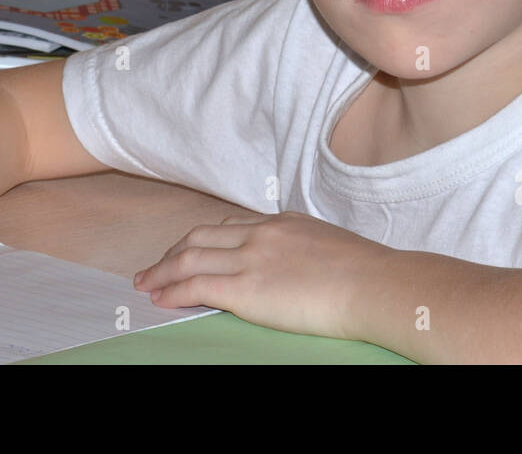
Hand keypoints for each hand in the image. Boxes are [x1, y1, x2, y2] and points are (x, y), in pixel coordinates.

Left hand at [132, 211, 388, 341]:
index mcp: (283, 223)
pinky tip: (160, 298)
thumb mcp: (332, 248)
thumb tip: (302, 268)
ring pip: (190, 257)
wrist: (375, 284)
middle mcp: (262, 234)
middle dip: (174, 251)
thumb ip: (306, 251)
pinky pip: (197, 286)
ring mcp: (252, 259)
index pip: (230, 227)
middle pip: (201, 235)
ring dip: (162, 270)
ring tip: (146, 282)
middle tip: (156, 265)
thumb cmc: (368, 275)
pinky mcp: (247, 289)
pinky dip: (173, 290)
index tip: (188, 250)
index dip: (203, 240)